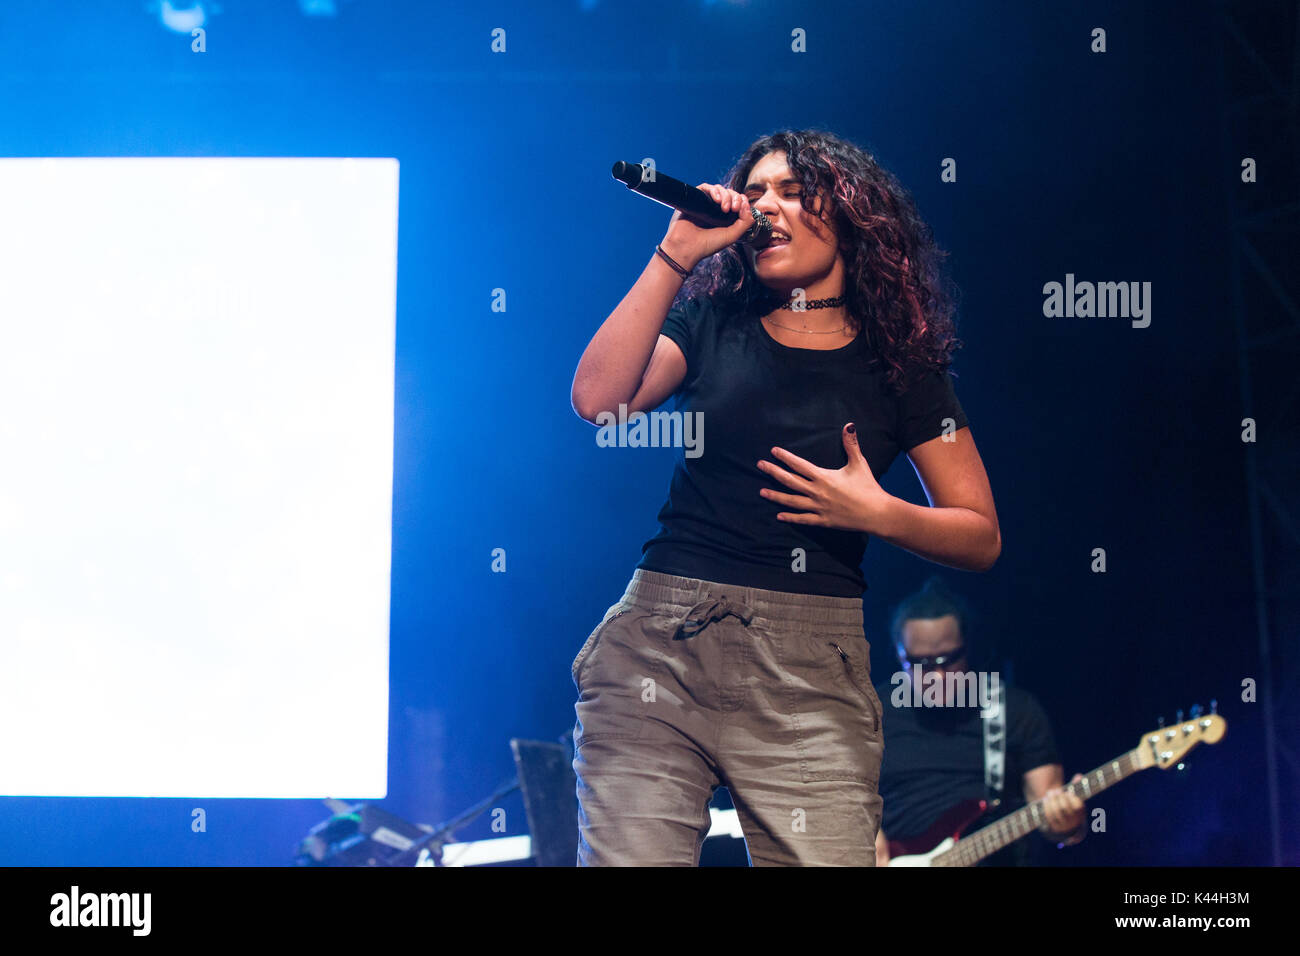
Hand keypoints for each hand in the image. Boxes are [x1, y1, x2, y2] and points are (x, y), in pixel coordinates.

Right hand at [660, 183, 755, 268]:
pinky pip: (706, 187)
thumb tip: (748, 205)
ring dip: (726, 195)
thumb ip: (745, 222)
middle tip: (733, 209)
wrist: (686, 248)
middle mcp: (715, 209)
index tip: (741, 210)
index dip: (742, 202)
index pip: (737, 202)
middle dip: (735, 199)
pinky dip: (714, 190)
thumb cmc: (707, 245)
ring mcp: (705, 203)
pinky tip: (717, 199)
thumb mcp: (732, 235)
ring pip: (720, 189)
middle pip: (730, 194)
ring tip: (724, 207)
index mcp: (725, 218)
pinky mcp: (695, 199)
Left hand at [757, 423, 894, 533]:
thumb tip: (849, 425)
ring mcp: (819, 507)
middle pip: (790, 481)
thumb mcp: (859, 463)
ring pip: (792, 501)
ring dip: (776, 496)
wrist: (877, 513)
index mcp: (824, 477)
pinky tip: (778, 516)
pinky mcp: (823, 520)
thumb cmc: (868, 487)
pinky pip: (803, 519)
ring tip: (761, 492)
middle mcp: (818, 492)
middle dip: (773, 472)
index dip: (785, 457)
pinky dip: (790, 517)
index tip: (773, 451)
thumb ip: (851, 444)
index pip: (799, 465)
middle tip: (759, 465)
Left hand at [1041, 773, 1086, 838]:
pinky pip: (1049, 817)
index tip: (1068, 792)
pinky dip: (1047, 807)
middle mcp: (1074, 821)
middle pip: (1065, 807)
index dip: (1072, 798)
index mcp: (1081, 813)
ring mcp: (1064, 825)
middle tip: (1056, 790)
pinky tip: (1045, 799)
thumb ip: (1076, 786)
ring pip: (1057, 812)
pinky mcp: (1055, 827)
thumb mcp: (1073, 797)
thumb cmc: (1068, 804)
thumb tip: (1079, 775)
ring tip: (1050, 793)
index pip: (1078, 805)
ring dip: (1052, 800)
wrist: (1063, 820)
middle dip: (1059, 797)